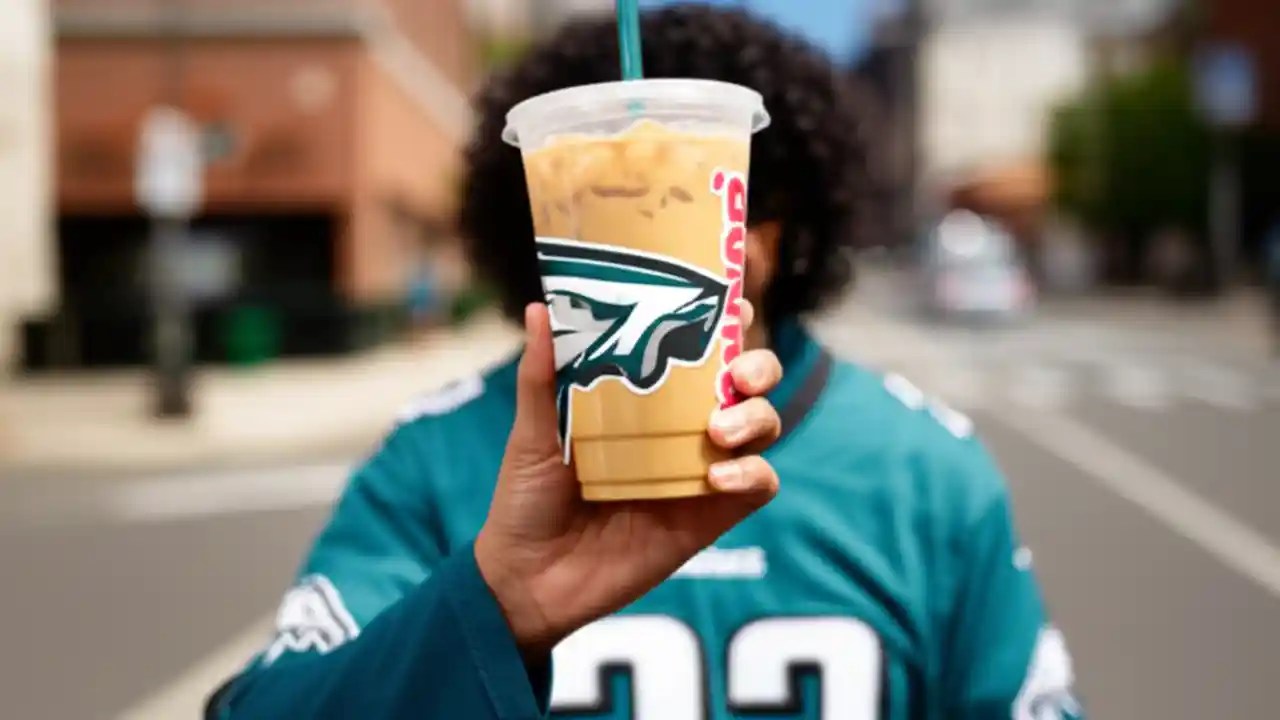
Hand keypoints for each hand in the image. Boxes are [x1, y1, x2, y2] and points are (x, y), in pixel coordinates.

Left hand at [474, 301, 782, 658]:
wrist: (529, 579)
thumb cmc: (527, 499)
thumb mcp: (531, 432)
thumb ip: (541, 376)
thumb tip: (537, 309)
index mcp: (645, 398)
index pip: (701, 349)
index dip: (727, 322)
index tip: (732, 301)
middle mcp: (681, 428)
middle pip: (749, 382)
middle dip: (759, 366)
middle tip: (737, 374)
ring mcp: (700, 470)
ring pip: (763, 426)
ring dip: (756, 417)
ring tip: (718, 430)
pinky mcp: (711, 515)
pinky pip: (759, 485)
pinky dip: (751, 473)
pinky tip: (716, 478)